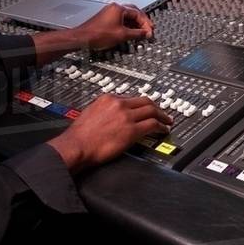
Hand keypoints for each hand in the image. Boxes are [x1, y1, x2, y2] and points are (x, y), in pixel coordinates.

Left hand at [31, 3, 152, 65]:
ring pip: (127, 16)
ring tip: (141, 33)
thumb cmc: (98, 35)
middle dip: (142, 22)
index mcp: (119, 8)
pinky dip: (127, 26)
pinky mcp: (106, 19)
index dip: (146, 24)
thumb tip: (145, 33)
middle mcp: (114, 8)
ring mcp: (109, 13)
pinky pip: (121, 20)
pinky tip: (130, 33)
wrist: (83, 38)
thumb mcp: (122, 35)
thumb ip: (137, 33)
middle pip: (134, 13)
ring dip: (135, 24)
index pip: (138, 14)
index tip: (149, 32)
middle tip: (148, 30)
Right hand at [46, 94, 171, 172]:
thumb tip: (111, 116)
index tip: (145, 108)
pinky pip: (152, 125)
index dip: (141, 104)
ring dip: (162, 116)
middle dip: (156, 107)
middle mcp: (118, 104)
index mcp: (107, 99)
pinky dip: (161, 127)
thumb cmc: (79, 136)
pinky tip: (163, 130)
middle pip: (145, 101)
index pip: (130, 98)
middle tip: (162, 112)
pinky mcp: (131, 130)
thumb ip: (103, 111)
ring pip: (152, 111)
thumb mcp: (89, 114)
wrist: (76, 146)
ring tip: (167, 121)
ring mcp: (126, 116)